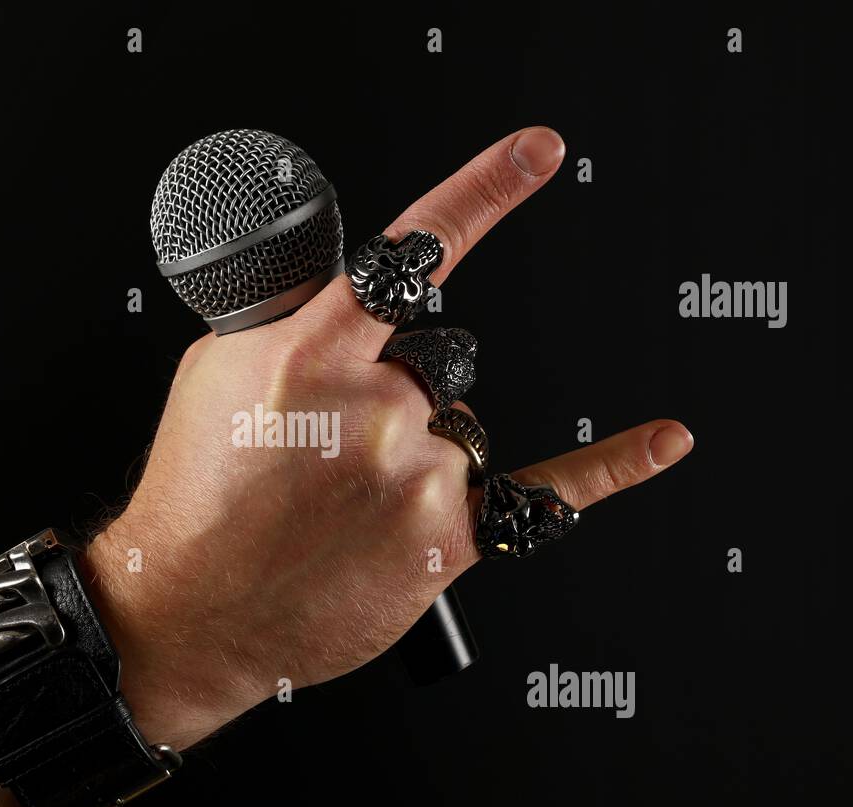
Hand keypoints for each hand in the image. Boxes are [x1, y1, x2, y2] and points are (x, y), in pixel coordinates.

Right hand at [81, 127, 693, 750]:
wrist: (191, 608)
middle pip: (438, 364)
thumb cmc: (198, 494)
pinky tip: (662, 442)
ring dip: (415, 454)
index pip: (410, 256)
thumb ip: (293, 322)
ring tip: (345, 504)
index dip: (482, 193)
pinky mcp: (450, 539)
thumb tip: (355, 294)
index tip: (542, 151)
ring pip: (459, 430)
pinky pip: (543, 495)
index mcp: (311, 356)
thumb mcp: (216, 373)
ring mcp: (419, 477)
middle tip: (331, 451)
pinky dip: (612, 466)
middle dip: (394, 397)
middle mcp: (376, 411)